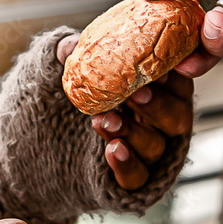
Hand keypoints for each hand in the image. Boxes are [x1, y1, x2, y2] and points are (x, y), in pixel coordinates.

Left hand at [57, 35, 193, 189]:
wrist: (44, 135)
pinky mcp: (129, 177)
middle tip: (135, 95)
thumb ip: (71, 54)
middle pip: (177, 118)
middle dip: (158, 105)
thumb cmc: (69, 92)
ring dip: (133, 132)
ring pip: (155, 147)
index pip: (178, 83)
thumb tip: (73, 45)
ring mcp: (145, 152)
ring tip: (105, 120)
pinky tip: (112, 150)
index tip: (156, 69)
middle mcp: (159, 122)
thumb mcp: (69, 69)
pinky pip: (137, 177)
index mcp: (157, 90)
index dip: (171, 77)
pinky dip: (127, 165)